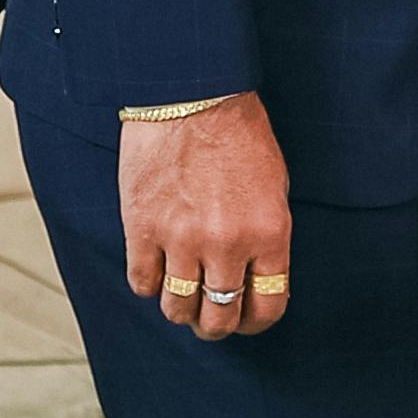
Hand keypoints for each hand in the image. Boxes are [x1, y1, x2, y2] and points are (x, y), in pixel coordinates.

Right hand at [119, 89, 293, 342]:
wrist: (192, 93)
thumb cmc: (238, 133)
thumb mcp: (274, 185)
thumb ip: (267, 235)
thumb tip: (258, 275)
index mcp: (268, 233)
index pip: (267, 306)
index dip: (257, 321)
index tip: (247, 318)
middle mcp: (227, 244)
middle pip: (220, 318)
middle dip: (217, 325)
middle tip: (210, 317)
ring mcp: (181, 239)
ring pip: (178, 308)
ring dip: (182, 308)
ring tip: (182, 295)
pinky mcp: (143, 228)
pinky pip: (143, 283)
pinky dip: (149, 284)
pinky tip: (156, 269)